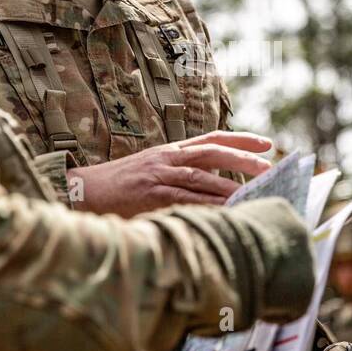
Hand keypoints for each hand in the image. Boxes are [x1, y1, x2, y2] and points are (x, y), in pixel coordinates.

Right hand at [68, 131, 271, 216]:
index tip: (267, 144)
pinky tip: (226, 212)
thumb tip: (213, 189)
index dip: (240, 139)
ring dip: (231, 186)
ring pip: (202, 178)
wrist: (82, 191)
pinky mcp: (151, 195)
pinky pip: (186, 200)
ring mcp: (158, 176)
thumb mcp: (150, 171)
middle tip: (270, 169)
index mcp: (168, 150)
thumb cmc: (117, 187)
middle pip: (213, 153)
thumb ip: (178, 175)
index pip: (211, 139)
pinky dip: (208, 206)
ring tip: (256, 193)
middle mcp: (166, 158)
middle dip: (244, 160)